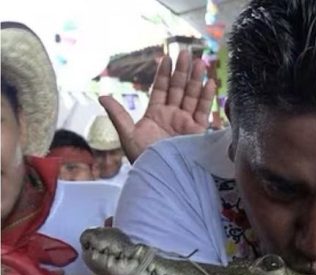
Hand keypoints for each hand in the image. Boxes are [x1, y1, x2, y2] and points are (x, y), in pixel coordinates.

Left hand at [99, 49, 215, 162]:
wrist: (162, 176)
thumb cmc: (143, 159)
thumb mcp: (127, 135)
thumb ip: (118, 114)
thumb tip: (102, 97)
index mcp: (156, 115)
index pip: (161, 89)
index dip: (164, 74)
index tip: (167, 58)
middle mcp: (173, 116)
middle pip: (179, 89)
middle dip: (183, 71)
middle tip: (187, 53)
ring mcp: (186, 123)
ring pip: (192, 96)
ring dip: (196, 79)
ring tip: (200, 62)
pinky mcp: (199, 131)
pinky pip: (204, 111)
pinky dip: (206, 97)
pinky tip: (209, 83)